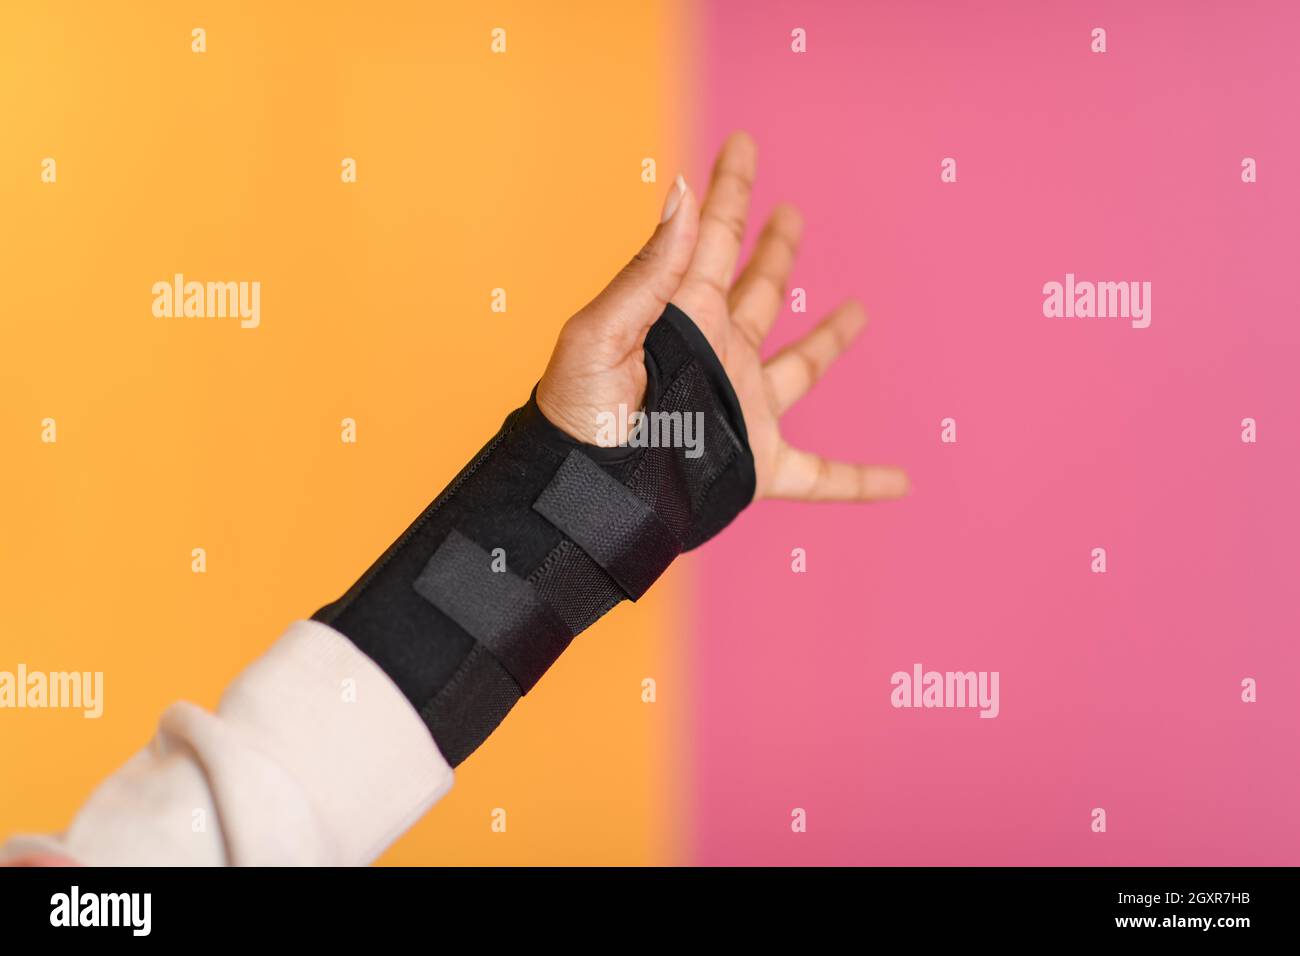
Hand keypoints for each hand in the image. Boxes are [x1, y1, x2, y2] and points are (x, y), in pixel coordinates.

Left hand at [536, 131, 908, 502]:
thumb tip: (683, 194)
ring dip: (829, 340)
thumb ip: (650, 272)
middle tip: (791, 214)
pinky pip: (823, 476)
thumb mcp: (602, 334)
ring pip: (801, 367)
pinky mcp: (756, 464)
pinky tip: (900, 480)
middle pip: (760, 291)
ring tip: (857, 311)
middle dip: (776, 251)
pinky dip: (862, 481)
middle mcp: (719, 356)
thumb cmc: (577, 417)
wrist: (582, 494)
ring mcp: (742, 407)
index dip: (730, 191)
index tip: (742, 144)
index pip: (713, 239)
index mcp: (683, 317)